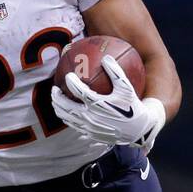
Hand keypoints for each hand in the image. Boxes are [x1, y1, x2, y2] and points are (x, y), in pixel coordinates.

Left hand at [50, 53, 165, 150]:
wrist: (138, 130)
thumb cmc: (133, 106)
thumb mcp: (127, 88)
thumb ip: (116, 72)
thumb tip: (106, 57)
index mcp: (98, 104)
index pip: (79, 92)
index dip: (71, 83)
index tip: (68, 76)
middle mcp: (90, 117)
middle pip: (66, 106)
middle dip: (57, 97)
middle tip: (54, 88)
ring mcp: (88, 127)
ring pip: (67, 118)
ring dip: (58, 108)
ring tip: (56, 100)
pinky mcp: (89, 134)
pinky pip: (73, 125)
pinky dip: (67, 117)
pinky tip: (67, 112)